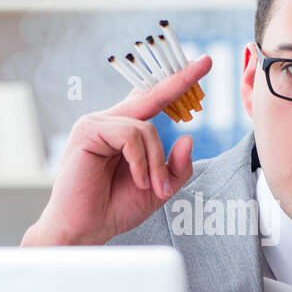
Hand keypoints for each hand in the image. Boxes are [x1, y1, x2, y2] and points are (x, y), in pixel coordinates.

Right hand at [22, 54, 210, 245]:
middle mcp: (110, 121)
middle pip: (151, 95)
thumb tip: (189, 138)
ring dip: (156, 162)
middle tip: (207, 62)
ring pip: (145, 128)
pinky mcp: (87, 130)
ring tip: (153, 187)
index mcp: (124, 131)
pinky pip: (130, 135)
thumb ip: (175, 167)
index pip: (152, 98)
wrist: (85, 229)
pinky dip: (141, 160)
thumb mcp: (158, 188)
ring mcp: (96, 123)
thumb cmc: (114, 209)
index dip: (176, 81)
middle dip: (181, 79)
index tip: (203, 64)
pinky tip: (138, 179)